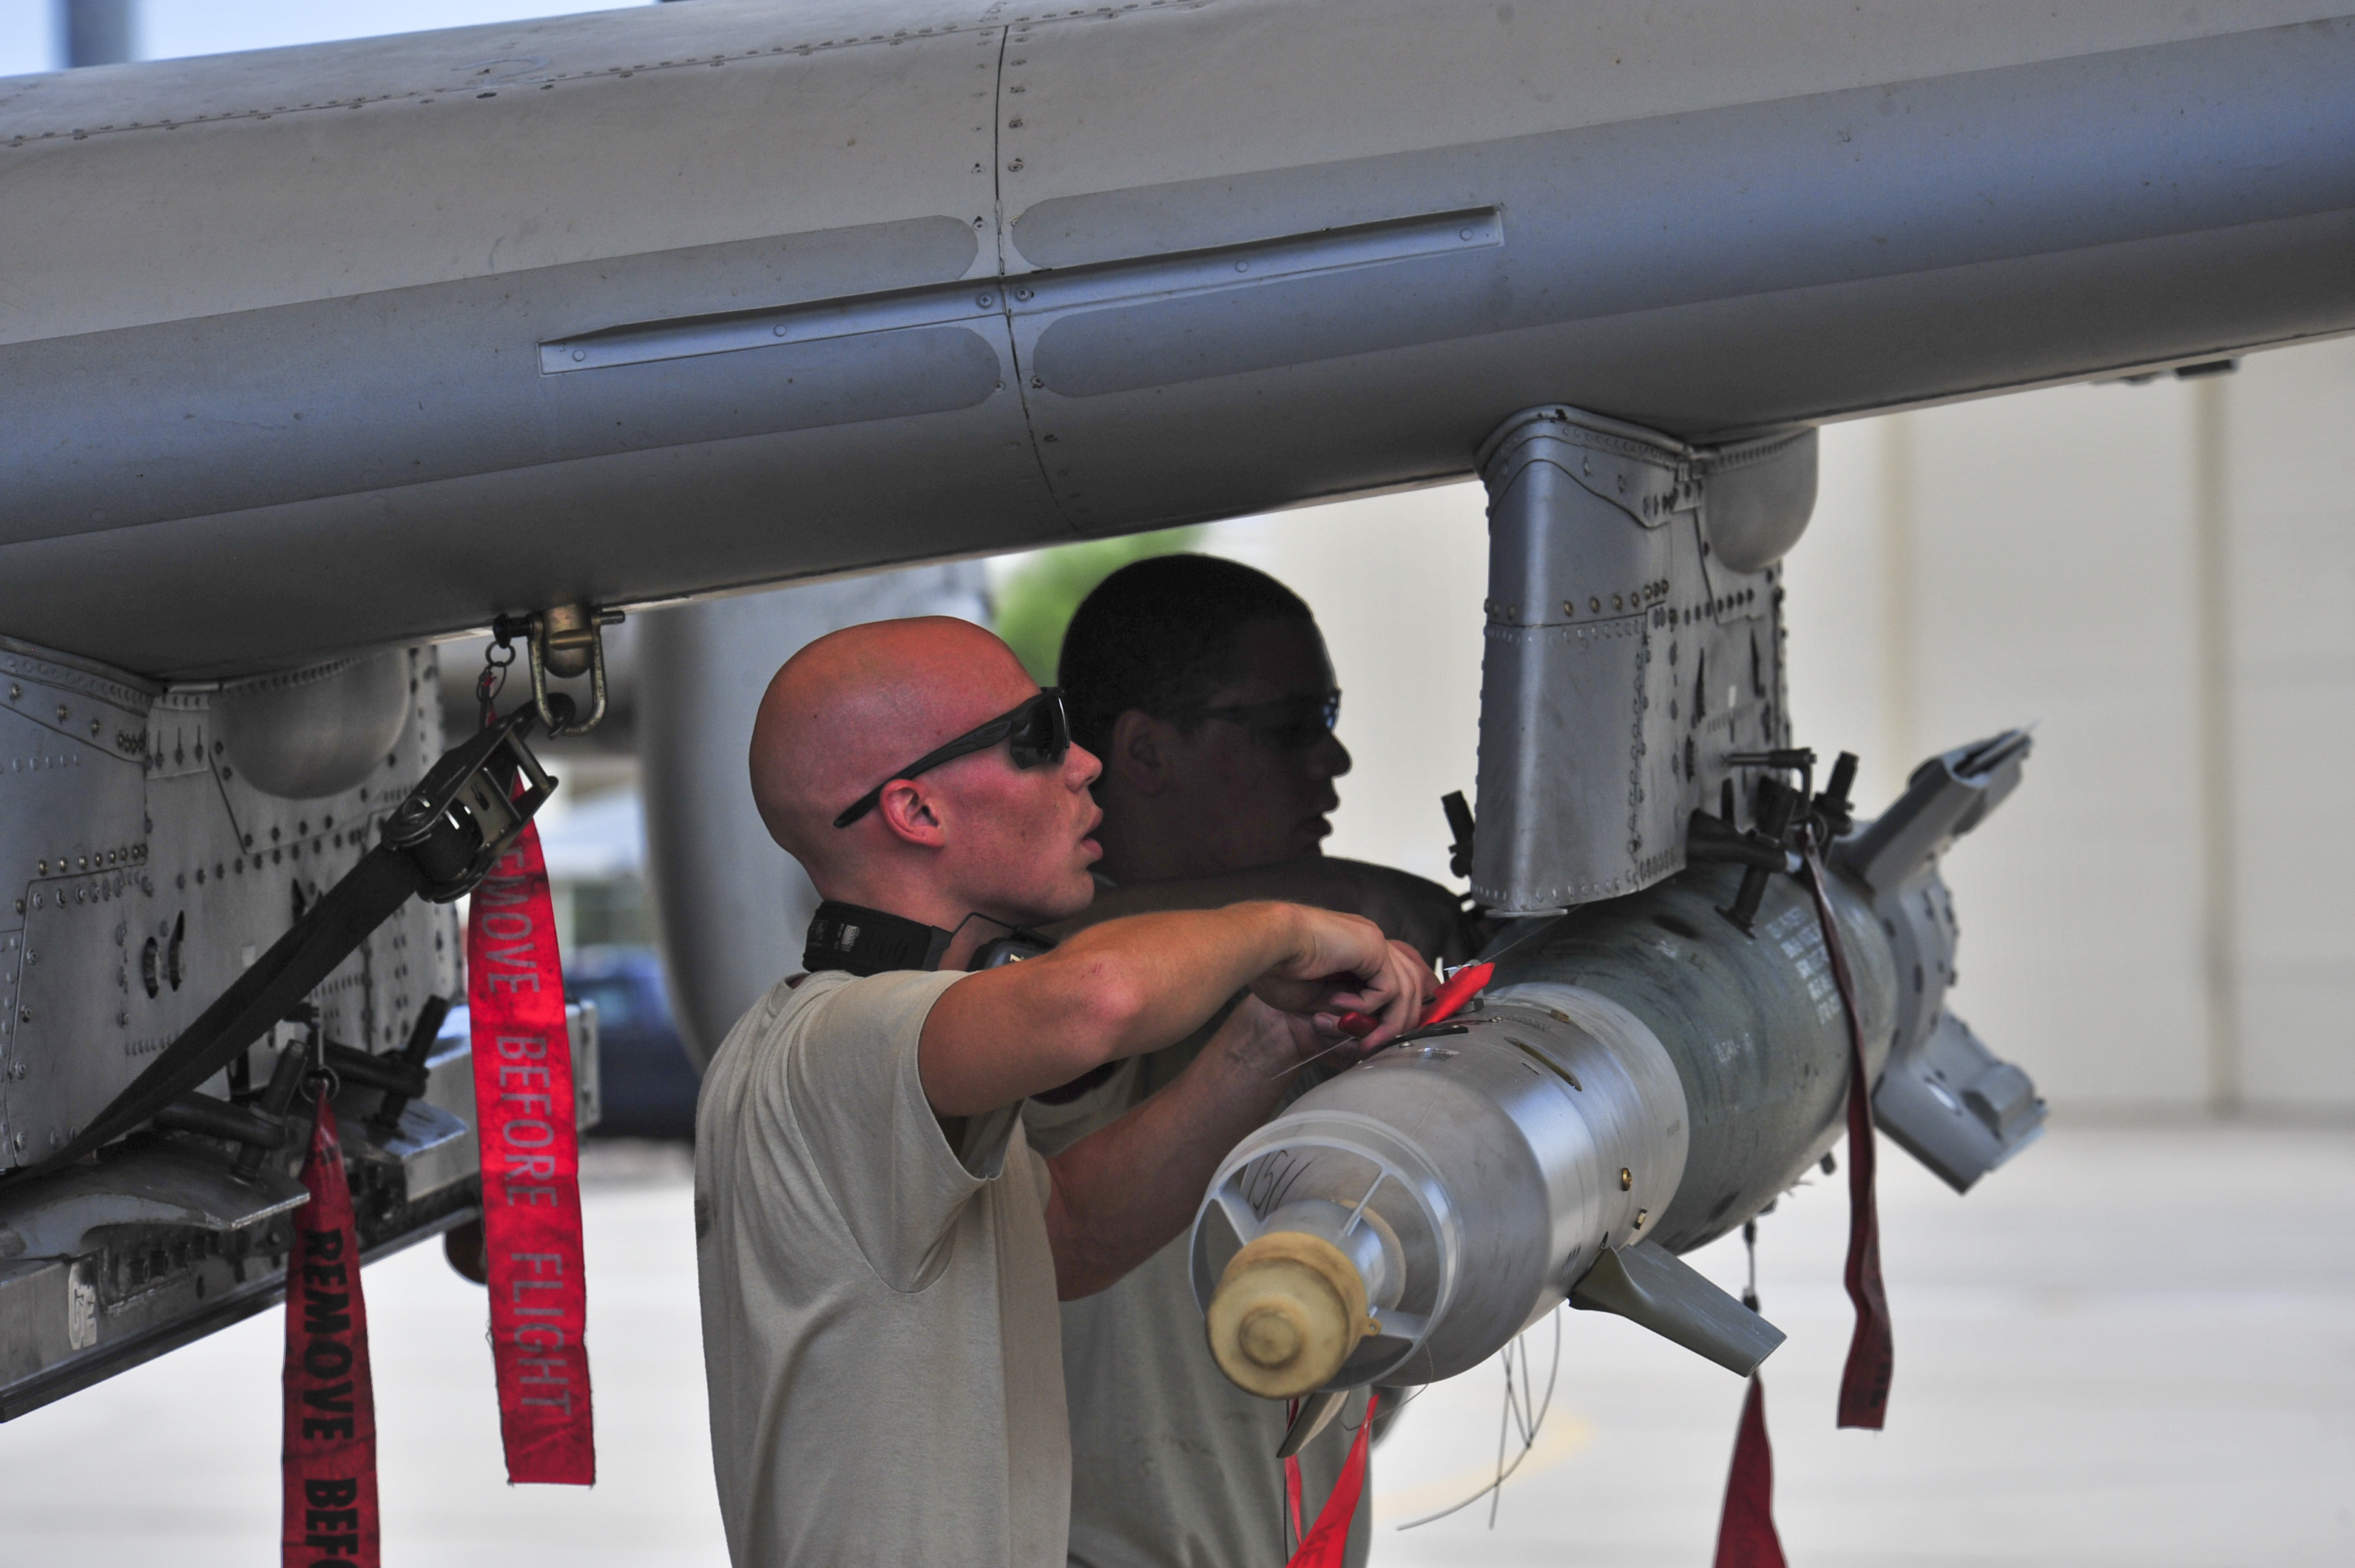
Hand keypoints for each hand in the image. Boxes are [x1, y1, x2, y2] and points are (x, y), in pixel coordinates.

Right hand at [1247, 905, 1432, 1046]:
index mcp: (1358, 949)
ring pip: (1406, 990)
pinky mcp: (1373, 946)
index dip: (1397, 1011)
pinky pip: (1388, 989)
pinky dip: (1367, 1007)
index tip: (1380, 1038)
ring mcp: (1374, 941)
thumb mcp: (1317, 1001)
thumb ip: (1344, 1013)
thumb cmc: (1276, 969)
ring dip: (1387, 1024)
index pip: (1399, 979)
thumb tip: (1365, 1037)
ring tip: (1363, 1042)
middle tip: (1375, 1047)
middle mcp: (1371, 942)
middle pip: (1412, 984)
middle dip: (1400, 1022)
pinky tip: (1338, 1004)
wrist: (1264, 946)